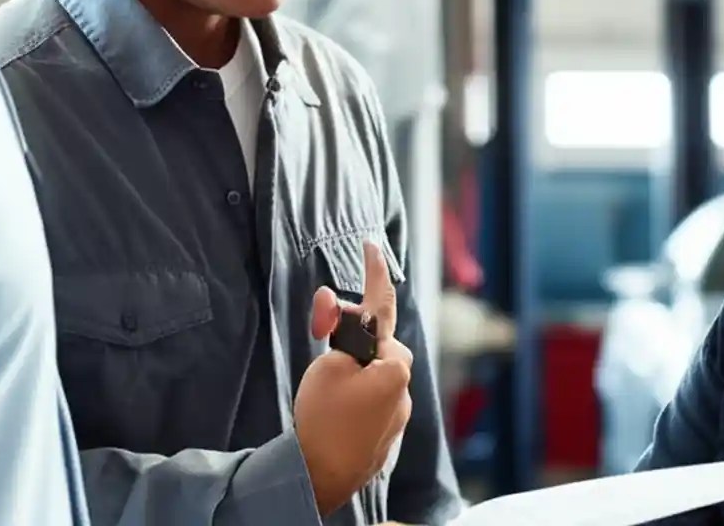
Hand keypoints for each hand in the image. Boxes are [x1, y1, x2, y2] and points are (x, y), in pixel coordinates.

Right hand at [295, 242, 413, 515]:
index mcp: (395, 363)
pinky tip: (334, 409)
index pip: (383, 306)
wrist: (319, 476)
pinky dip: (355, 394)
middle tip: (320, 338)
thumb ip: (341, 334)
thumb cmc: (323, 418)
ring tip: (324, 385)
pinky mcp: (387, 432)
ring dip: (353, 369)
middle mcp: (404, 386)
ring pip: (374, 372)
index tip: (371, 246)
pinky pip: (372, 398)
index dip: (374, 272)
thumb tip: (348, 323)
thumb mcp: (328, 364)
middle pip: (378, 342)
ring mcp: (399, 412)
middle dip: (351, 334)